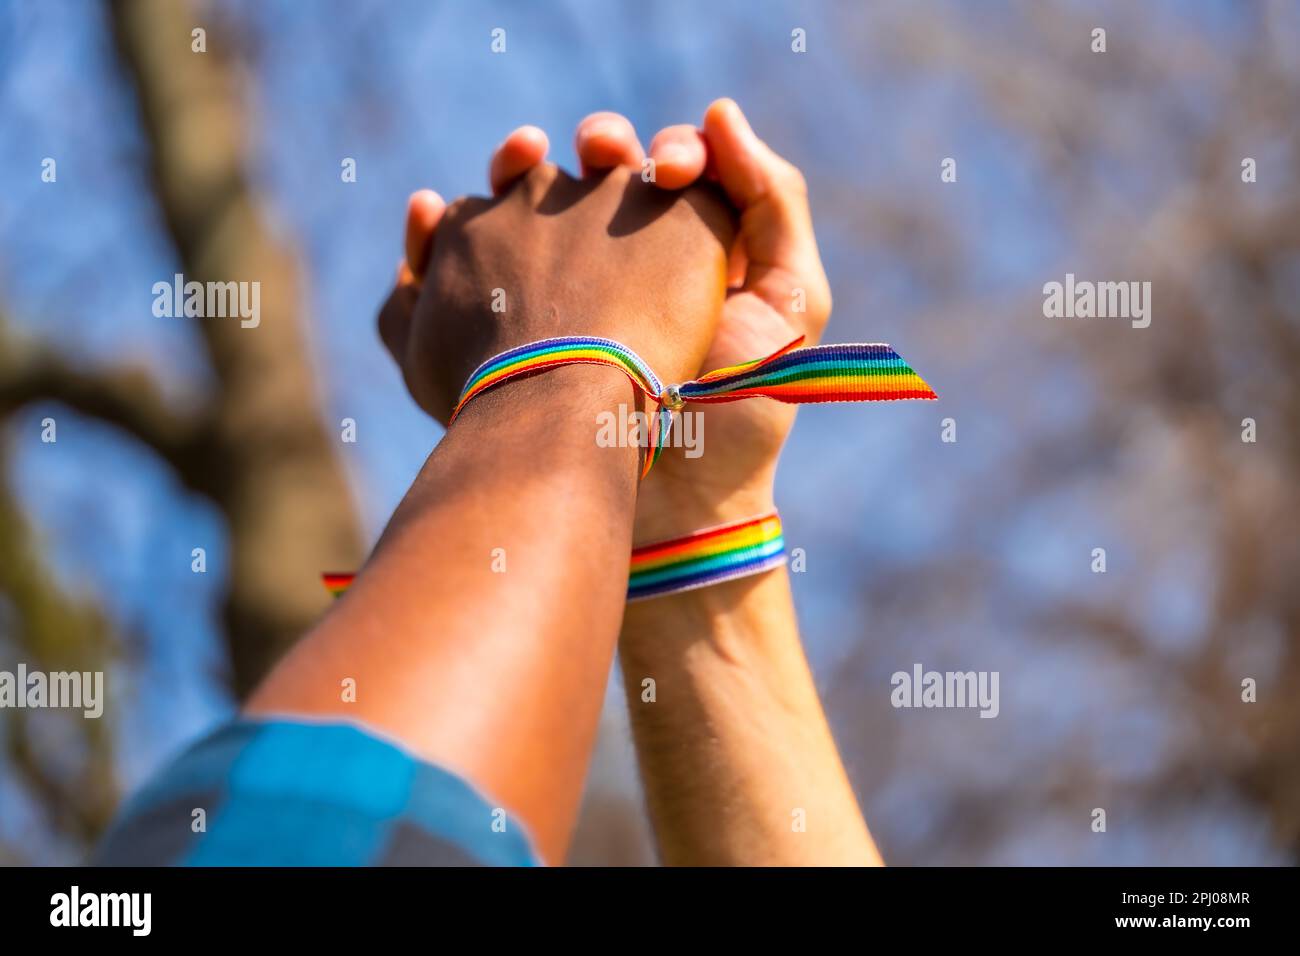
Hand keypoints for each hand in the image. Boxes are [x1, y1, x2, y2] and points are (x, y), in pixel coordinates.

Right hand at [383, 101, 827, 532]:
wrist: (677, 506)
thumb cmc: (740, 413)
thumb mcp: (789, 303)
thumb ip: (773, 201)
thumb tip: (717, 110)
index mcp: (688, 249)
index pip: (668, 169)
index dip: (668, 152)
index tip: (670, 170)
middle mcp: (623, 262)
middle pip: (597, 173)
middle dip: (598, 148)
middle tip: (599, 152)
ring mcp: (561, 297)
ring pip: (529, 206)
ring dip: (515, 173)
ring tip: (512, 162)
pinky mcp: (510, 334)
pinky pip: (464, 271)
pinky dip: (438, 238)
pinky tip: (432, 213)